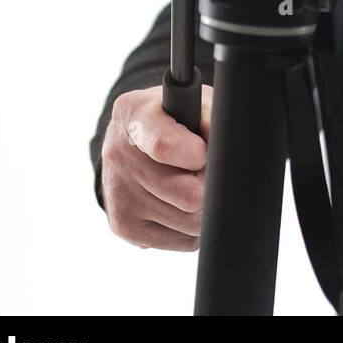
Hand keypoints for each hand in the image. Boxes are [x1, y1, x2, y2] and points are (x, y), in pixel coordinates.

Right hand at [100, 85, 212, 251]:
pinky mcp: (124, 227)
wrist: (132, 138)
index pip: (166, 146)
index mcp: (135, 115)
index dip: (198, 155)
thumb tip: (224, 150)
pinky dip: (194, 226)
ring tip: (194, 182)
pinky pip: (184, 241)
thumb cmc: (176, 118)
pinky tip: (184, 202)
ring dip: (205, 207)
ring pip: (192, 222)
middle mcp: (119, 156)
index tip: (204, 152)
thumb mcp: (194, 101)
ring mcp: (118, 196)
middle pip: (190, 195)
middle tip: (206, 170)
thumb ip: (211, 116)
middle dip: (210, 185)